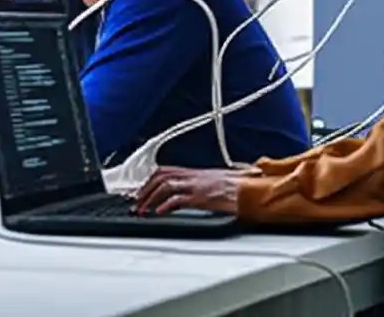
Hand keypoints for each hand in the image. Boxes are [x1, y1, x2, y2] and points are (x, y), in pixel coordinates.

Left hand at [134, 166, 257, 214]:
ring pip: (165, 186)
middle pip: (160, 177)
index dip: (149, 180)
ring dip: (150, 198)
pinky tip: (160, 212)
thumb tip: (182, 196)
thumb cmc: (235, 187)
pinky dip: (166, 205)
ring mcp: (195, 186)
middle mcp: (192, 176)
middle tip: (136, 202)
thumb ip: (196, 186)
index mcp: (193, 172)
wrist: (248, 189)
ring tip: (142, 210)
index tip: (140, 190)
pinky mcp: (200, 197)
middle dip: (144, 189)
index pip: (164, 171)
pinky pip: (178, 199)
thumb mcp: (211, 183)